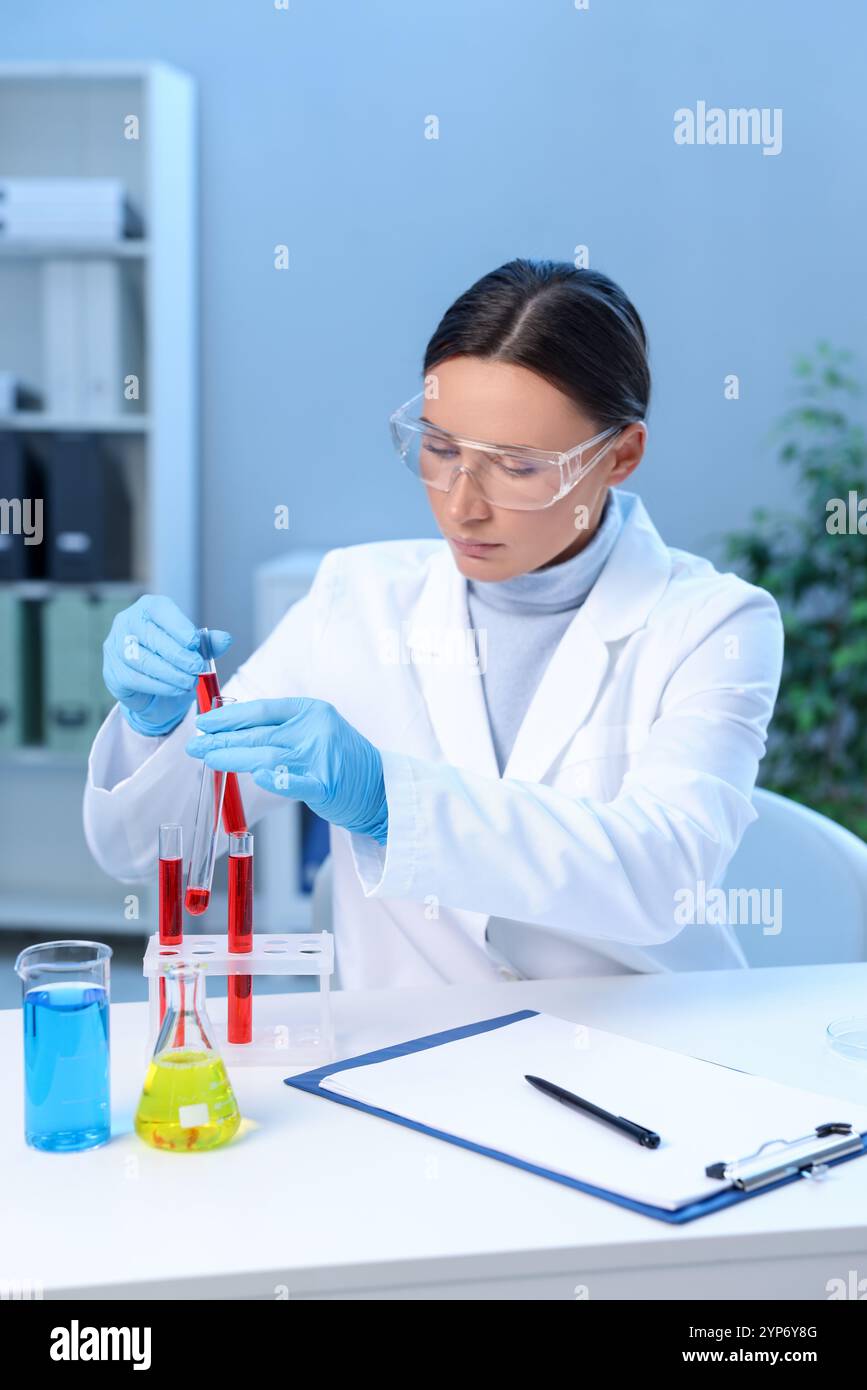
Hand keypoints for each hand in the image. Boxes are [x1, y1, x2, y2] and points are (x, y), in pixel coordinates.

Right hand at [103, 594, 231, 735]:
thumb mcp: (194, 649)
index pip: (159, 610)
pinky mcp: (112, 672)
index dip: (178, 627)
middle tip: (196, 668)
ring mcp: (115, 647)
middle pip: (150, 636)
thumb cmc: (174, 658)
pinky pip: (135, 679)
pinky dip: (159, 686)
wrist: (154, 688)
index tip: (195, 644)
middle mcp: (127, 622)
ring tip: (189, 681)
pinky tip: (176, 689)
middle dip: (177, 654)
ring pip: (141, 659)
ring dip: (169, 673)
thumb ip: (209, 643)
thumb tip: (225, 639)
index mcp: (148, 607)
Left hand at [186, 697, 387, 844]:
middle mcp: (315, 729)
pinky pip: (295, 782)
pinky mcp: (326, 785)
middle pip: (258, 733)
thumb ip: (278, 729)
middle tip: (194, 745)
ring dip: (232, 758)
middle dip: (221, 740)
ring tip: (207, 760)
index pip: (261, 710)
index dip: (228, 716)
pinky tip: (255, 776)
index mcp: (309, 710)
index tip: (203, 722)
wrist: (378, 787)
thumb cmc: (337, 759)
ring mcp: (321, 756)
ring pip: (267, 756)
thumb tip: (231, 730)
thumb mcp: (311, 731)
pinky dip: (275, 779)